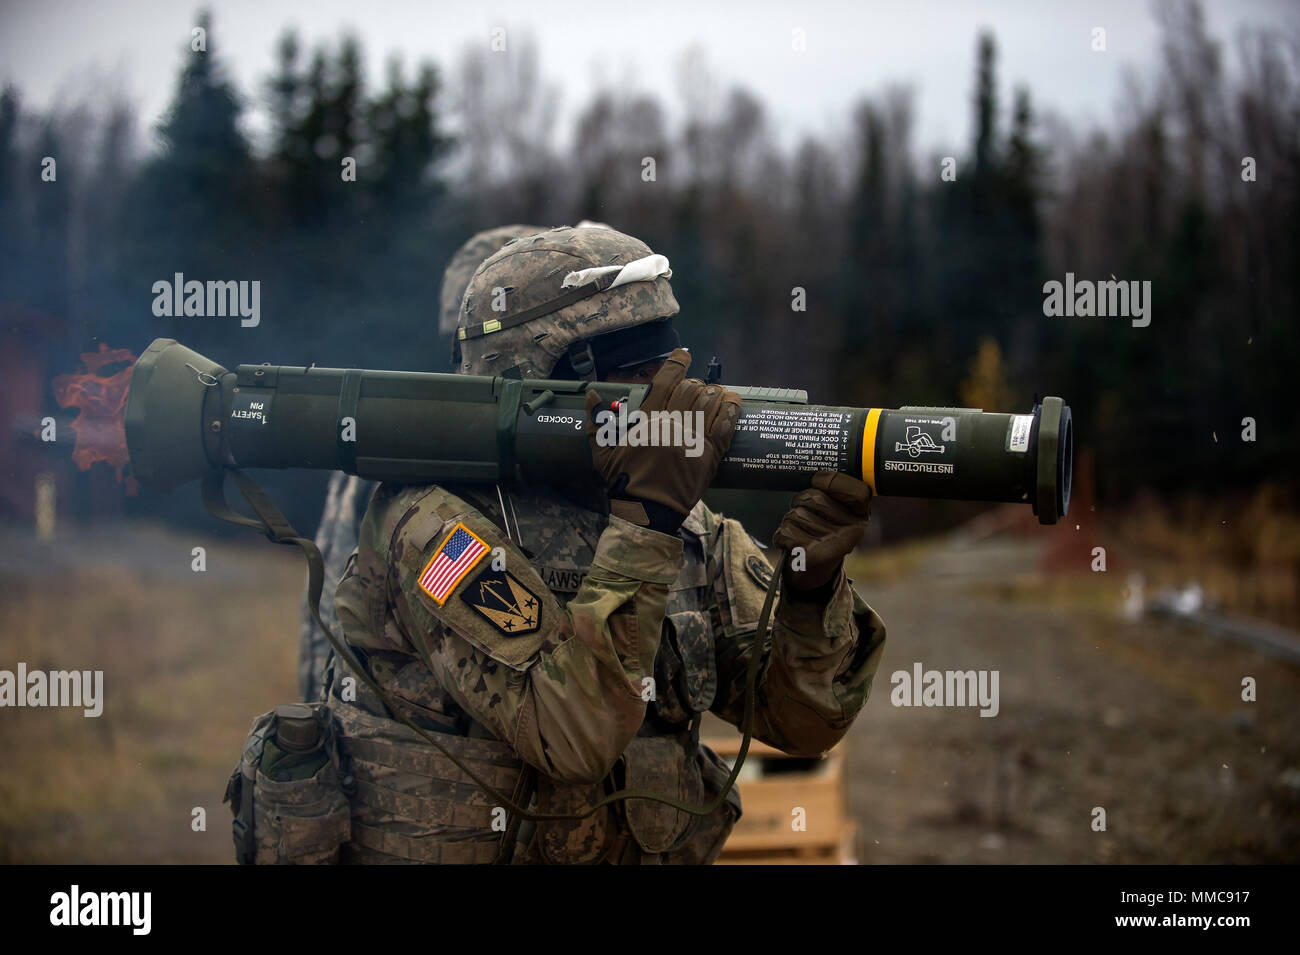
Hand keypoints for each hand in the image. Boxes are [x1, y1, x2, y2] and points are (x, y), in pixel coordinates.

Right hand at [586, 348, 740, 533]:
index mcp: (648, 419)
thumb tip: (591, 395)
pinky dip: (731, 409)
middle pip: (690, 389)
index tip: (684, 354)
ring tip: (716, 391)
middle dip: (694, 383)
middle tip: (695, 388)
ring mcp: (693, 438)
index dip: (677, 363)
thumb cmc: (623, 479)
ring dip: (714, 392)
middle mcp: (672, 424)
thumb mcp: (602, 450)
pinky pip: (726, 424)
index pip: (665, 380)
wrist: (647, 510)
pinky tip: (731, 402)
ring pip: (710, 402)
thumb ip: (597, 420)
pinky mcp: (710, 454)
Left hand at [772, 470, 871, 590]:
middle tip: (803, 515)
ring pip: (796, 514)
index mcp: (860, 517)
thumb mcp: (835, 515)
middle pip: (814, 497)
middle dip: (800, 501)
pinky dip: (781, 537)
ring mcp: (833, 545)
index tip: (818, 480)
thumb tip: (817, 476)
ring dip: (789, 520)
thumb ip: (831, 494)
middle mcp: (853, 532)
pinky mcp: (813, 556)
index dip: (834, 481)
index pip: (858, 491)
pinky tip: (791, 545)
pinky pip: (785, 531)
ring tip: (799, 533)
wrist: (813, 576)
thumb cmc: (821, 536)